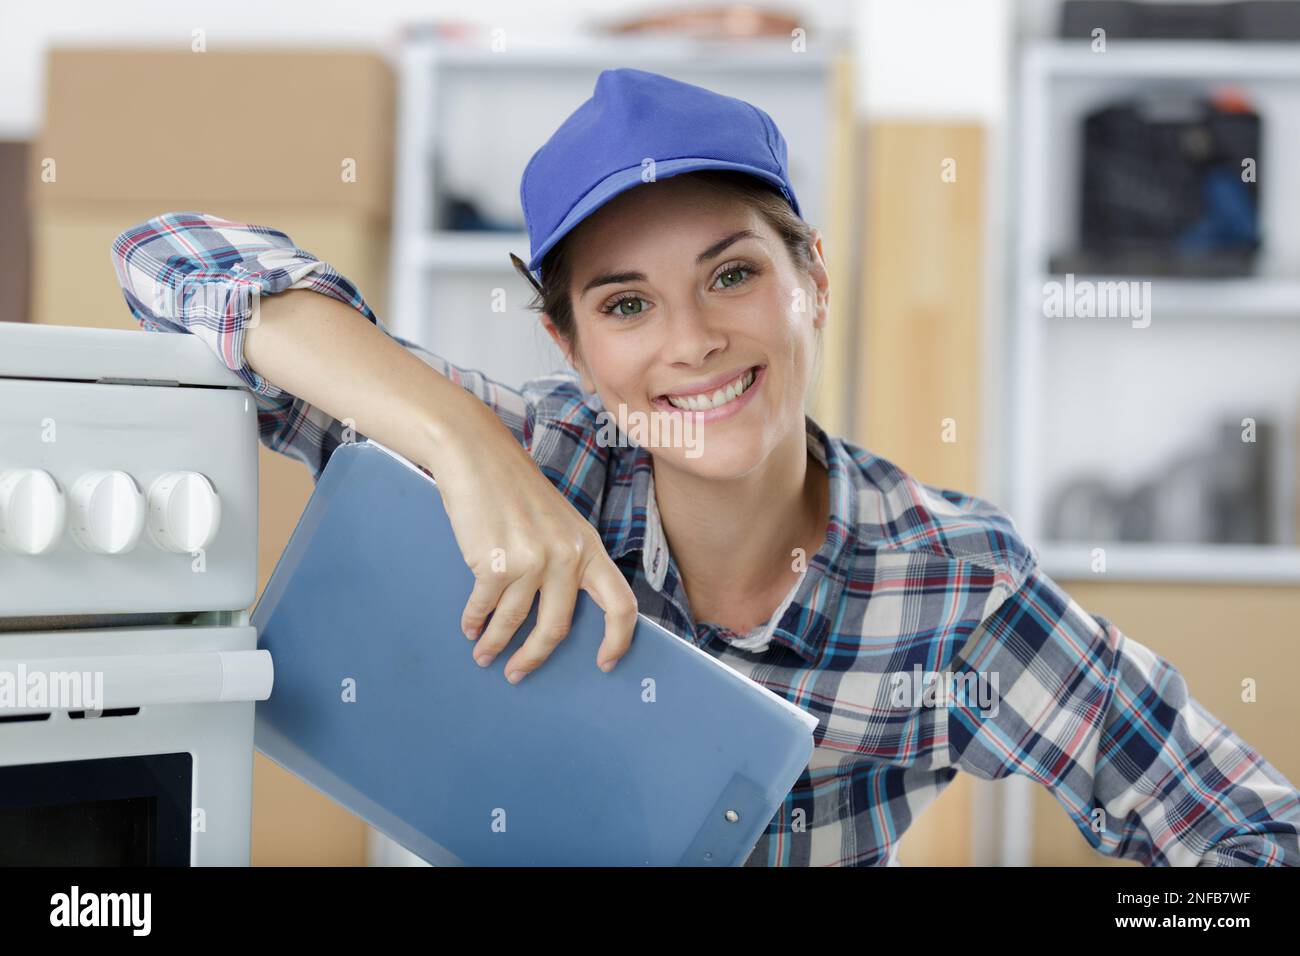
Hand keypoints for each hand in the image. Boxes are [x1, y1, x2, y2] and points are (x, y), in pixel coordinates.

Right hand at [429, 404, 638, 683]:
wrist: (477, 456)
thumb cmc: (514, 489)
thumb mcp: (558, 523)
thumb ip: (565, 561)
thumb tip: (553, 614)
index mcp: (589, 546)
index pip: (621, 604)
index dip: (618, 640)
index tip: (604, 663)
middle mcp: (567, 556)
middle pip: (557, 628)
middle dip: (534, 657)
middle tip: (519, 672)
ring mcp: (532, 561)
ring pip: (515, 622)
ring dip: (495, 644)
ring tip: (484, 654)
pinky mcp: (495, 563)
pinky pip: (484, 608)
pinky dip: (474, 622)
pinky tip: (470, 628)